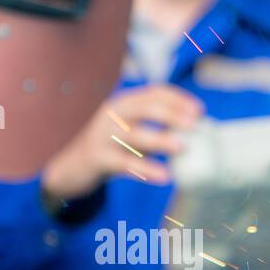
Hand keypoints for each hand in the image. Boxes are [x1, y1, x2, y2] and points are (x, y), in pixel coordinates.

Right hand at [41, 85, 203, 199]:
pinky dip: (145, 169)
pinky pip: (123, 162)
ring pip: (134, 134)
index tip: (199, 111)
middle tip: (193, 125)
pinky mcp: (96, 157)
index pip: (154, 92)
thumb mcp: (131, 135)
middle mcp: (112, 114)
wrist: (69, 168)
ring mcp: (103, 134)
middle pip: (145, 107)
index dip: (178, 99)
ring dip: (160, 139)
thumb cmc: (109, 149)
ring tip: (182, 147)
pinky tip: (163, 176)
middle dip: (172, 113)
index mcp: (124, 103)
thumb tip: (192, 139)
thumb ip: (154, 132)